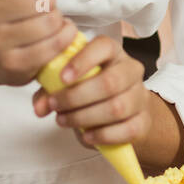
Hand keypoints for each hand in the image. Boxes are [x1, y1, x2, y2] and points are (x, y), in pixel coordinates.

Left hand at [31, 34, 150, 148]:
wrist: (123, 113)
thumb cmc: (91, 91)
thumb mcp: (69, 84)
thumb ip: (50, 90)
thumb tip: (40, 108)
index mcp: (112, 53)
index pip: (104, 47)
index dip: (82, 61)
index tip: (62, 78)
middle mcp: (131, 70)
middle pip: (110, 82)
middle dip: (76, 97)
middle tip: (55, 106)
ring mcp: (140, 96)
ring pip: (116, 108)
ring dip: (85, 117)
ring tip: (63, 121)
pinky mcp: (143, 121)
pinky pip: (126, 130)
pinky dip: (103, 135)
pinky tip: (87, 136)